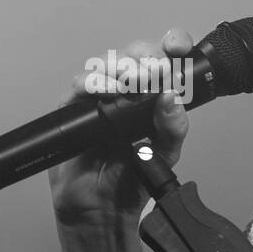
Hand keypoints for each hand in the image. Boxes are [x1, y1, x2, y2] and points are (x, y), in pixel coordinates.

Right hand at [48, 29, 193, 225]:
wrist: (101, 207)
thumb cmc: (132, 179)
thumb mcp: (165, 154)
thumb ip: (173, 127)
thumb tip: (171, 97)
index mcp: (155, 97)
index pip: (165, 59)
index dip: (172, 44)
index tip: (177, 47)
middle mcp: (129, 91)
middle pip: (135, 54)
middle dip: (145, 56)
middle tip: (151, 71)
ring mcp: (101, 96)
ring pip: (107, 64)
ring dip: (119, 67)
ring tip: (129, 83)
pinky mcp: (75, 107)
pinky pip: (80, 85)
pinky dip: (92, 83)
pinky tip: (103, 92)